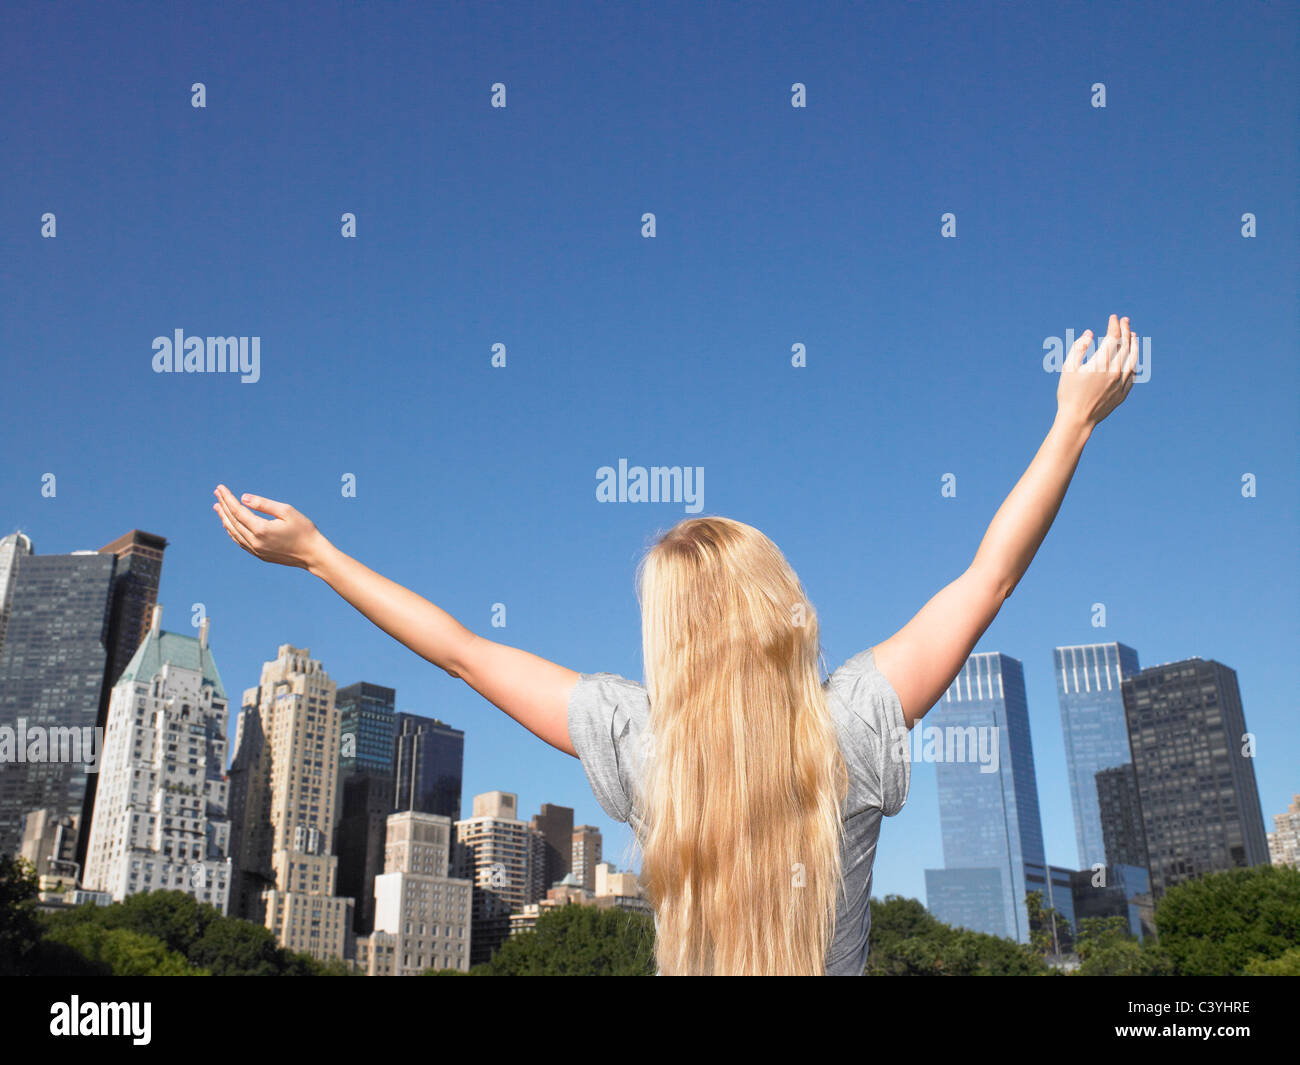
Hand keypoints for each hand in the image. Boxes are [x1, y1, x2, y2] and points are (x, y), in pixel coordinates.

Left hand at [212, 485, 329, 570]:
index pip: (237, 510)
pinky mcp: (259, 555)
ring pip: (233, 532)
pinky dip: (232, 530)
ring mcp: (256, 550)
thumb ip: (264, 504)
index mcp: (261, 529)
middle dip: (223, 506)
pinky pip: (240, 541)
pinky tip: (230, 524)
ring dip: (224, 518)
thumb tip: (243, 498)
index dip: (228, 498)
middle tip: (216, 493)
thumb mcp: (287, 511)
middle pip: (232, 521)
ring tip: (218, 507)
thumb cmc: (304, 530)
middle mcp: (255, 541)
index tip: (220, 487)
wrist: (313, 555)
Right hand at [1057, 313, 1139, 429]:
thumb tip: (1089, 334)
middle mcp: (1115, 372)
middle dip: (1126, 330)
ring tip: (1133, 335)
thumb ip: (1079, 348)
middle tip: (1125, 321)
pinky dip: (1134, 361)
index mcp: (1101, 364)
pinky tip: (1132, 357)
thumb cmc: (1069, 393)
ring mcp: (1121, 383)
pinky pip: (1133, 373)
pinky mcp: (1123, 393)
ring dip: (1134, 344)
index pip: (1114, 338)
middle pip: (1126, 346)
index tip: (1113, 318)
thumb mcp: (1068, 368)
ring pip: (1133, 359)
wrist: (1077, 420)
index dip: (1115, 326)